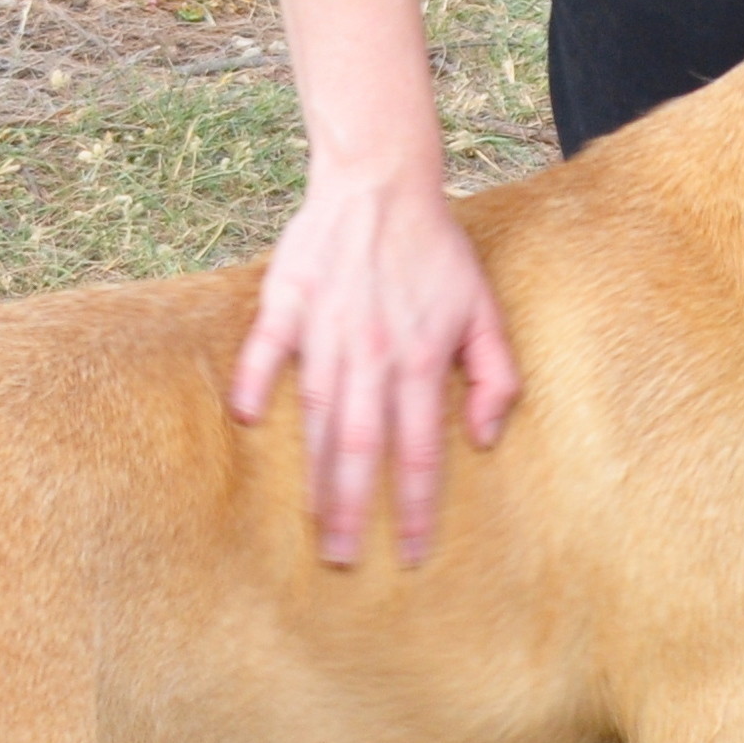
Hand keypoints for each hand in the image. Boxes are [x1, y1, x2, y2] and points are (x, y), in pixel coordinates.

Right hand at [229, 161, 519, 564]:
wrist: (383, 181)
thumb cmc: (436, 252)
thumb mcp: (485, 311)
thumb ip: (495, 377)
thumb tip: (484, 439)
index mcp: (422, 360)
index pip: (421, 451)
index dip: (418, 508)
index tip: (413, 554)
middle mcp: (374, 354)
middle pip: (363, 449)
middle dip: (355, 511)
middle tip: (345, 561)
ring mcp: (327, 329)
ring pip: (319, 415)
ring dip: (315, 474)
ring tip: (313, 522)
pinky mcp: (289, 301)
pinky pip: (268, 348)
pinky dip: (256, 381)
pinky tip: (248, 419)